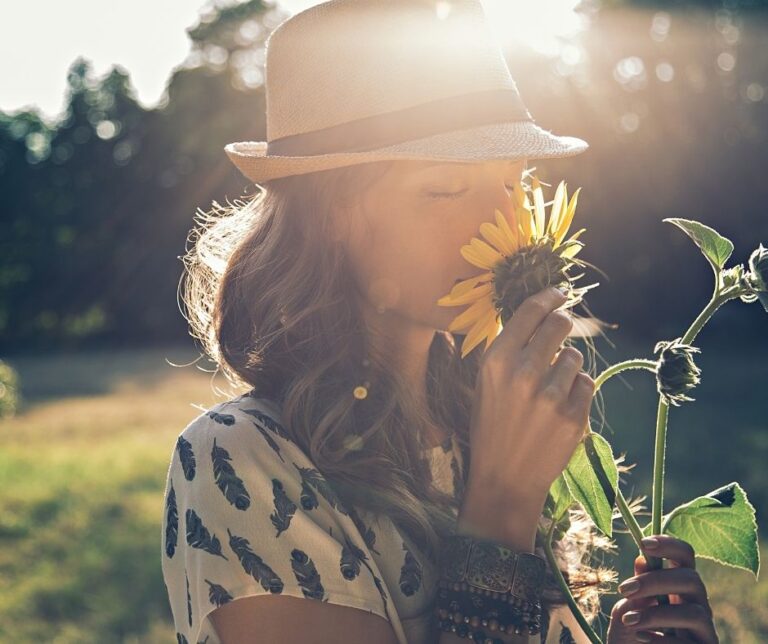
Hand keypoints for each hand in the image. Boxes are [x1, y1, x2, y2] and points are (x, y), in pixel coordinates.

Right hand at [463, 286, 594, 507]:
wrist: (504, 478)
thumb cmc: (491, 425)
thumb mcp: (486, 382)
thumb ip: (509, 349)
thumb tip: (539, 313)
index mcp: (496, 360)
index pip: (531, 311)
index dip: (549, 296)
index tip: (560, 292)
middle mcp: (523, 373)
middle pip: (560, 325)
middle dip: (563, 325)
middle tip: (560, 331)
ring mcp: (550, 396)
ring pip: (575, 356)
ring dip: (567, 366)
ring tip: (549, 388)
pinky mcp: (573, 416)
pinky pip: (586, 383)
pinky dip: (577, 391)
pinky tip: (559, 407)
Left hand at [607, 535, 718, 642]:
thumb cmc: (631, 636)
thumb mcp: (628, 610)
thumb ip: (637, 589)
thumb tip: (642, 561)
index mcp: (678, 586)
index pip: (685, 556)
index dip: (670, 544)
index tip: (643, 542)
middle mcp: (696, 604)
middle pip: (692, 580)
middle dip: (655, 581)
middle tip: (624, 589)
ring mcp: (703, 630)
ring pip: (694, 613)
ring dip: (656, 614)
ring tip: (628, 620)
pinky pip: (689, 643)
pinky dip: (663, 639)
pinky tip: (641, 637)